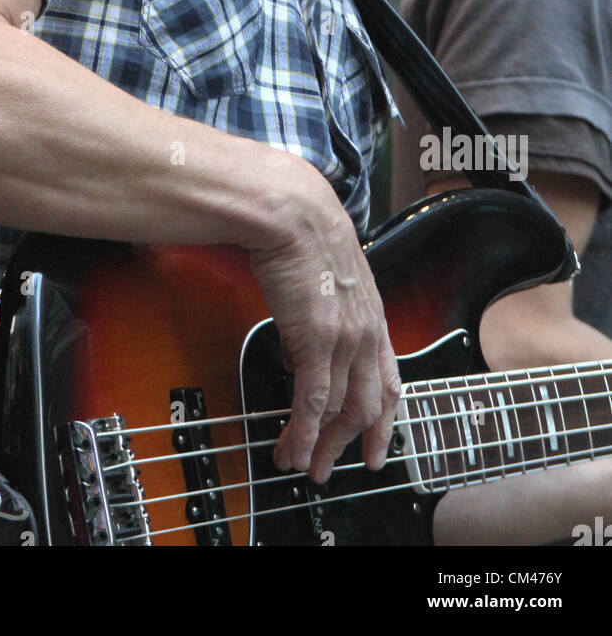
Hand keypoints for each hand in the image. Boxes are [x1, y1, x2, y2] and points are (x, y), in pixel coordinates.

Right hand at [247, 174, 400, 483]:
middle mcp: (366, 332)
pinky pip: (312, 401)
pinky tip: (290, 446)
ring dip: (320, 445)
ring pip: (341, 411)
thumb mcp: (326, 273)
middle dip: (349, 444)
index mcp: (371, 315)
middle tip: (328, 468)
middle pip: (368, 405)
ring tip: (303, 465)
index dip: (383, 420)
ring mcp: (345, 339)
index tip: (375, 447)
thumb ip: (323, 308)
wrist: (290, 211)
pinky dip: (302, 431)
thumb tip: (300, 335)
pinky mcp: (317, 341)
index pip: (389, 380)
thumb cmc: (302, 229)